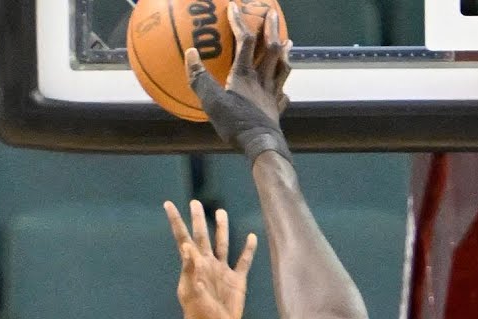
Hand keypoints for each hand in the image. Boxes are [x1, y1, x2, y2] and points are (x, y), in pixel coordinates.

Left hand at [165, 200, 256, 318]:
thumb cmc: (197, 314)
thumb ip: (189, 270)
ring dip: (222, 228)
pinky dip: (248, 249)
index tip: (168, 204)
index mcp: (194, 265)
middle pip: (203, 236)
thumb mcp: (190, 292)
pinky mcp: (237, 281)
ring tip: (221, 212)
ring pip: (222, 244)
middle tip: (195, 202)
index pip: (183, 238)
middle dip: (199, 219)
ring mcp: (222, 272)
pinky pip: (243, 261)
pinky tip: (251, 238)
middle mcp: (207, 264)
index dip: (176, 221)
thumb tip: (187, 247)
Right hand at [187, 3, 291, 161]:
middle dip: (271, 28)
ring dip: (284, 52)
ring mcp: (273, 95)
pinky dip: (283, 85)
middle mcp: (263, 81)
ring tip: (288, 42)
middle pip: (271, 49)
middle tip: (272, 13)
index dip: (240, 22)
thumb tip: (190, 53)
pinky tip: (283, 87)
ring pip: (283, 67)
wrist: (262, 145)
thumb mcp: (212, 102)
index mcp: (245, 75)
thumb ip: (199, 78)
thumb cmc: (237, 125)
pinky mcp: (277, 110)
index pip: (245, 41)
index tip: (236, 7)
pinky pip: (283, 92)